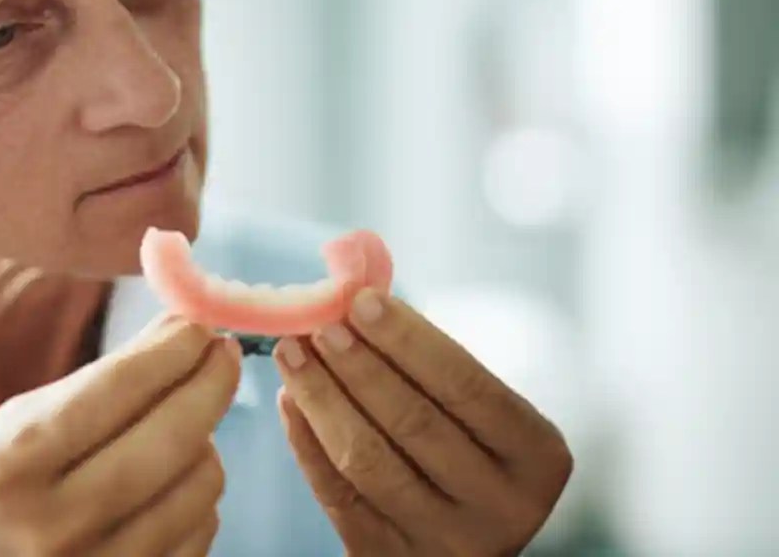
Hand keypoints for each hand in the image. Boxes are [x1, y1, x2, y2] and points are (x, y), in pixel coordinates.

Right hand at [0, 316, 241, 556]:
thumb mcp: (17, 427)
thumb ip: (99, 378)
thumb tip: (182, 327)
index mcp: (14, 463)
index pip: (118, 388)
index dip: (173, 350)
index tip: (200, 326)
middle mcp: (57, 522)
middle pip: (173, 436)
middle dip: (211, 383)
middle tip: (222, 354)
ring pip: (200, 483)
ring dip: (205, 442)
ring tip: (182, 427)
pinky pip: (203, 530)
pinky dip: (196, 495)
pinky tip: (172, 482)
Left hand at [274, 289, 572, 555]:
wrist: (461, 538)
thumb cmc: (468, 449)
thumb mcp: (480, 414)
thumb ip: (431, 362)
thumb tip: (354, 293)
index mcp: (535, 456)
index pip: (467, 386)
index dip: (409, 340)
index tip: (360, 300)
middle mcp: (500, 506)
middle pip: (413, 422)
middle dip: (357, 365)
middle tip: (317, 323)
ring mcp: (444, 541)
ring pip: (368, 460)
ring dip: (322, 397)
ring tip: (292, 352)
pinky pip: (338, 496)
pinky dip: (307, 443)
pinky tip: (289, 399)